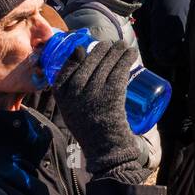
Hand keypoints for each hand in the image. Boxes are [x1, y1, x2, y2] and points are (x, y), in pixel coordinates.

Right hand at [51, 42, 144, 183]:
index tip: (86, 47)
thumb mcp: (71, 107)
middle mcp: (75, 90)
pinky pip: (119, 69)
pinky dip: (127, 58)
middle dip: (104, 48)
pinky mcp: (111, 94)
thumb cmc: (89, 126)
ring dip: (118, 50)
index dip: (80, 52)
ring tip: (124, 47)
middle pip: (91, 59)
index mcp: (62, 93)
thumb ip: (70, 86)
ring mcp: (93, 91)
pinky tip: (132, 53)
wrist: (104, 148)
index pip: (69, 64)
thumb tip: (80, 54)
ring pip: (107, 62)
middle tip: (113, 46)